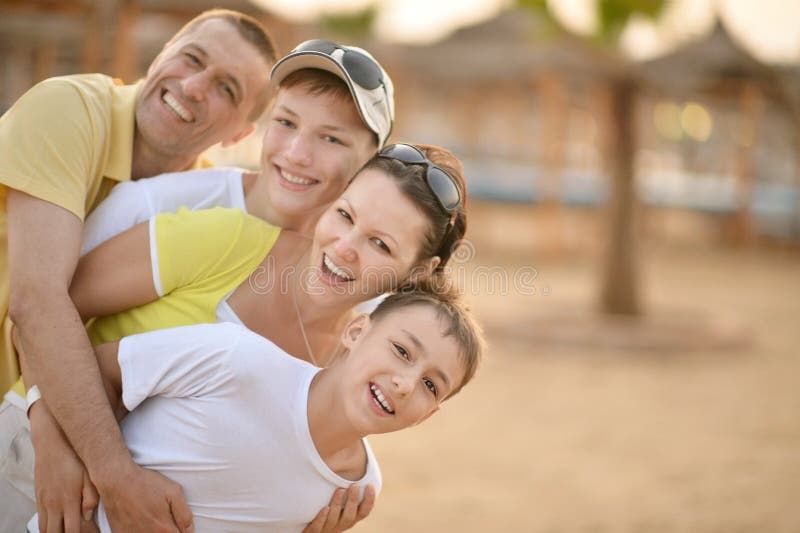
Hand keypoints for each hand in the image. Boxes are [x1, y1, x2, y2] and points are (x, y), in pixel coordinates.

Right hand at [29, 403, 99, 532]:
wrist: (53, 442)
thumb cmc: (76, 456)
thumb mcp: (91, 474)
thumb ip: (91, 496)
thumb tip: (89, 516)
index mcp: (69, 500)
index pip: (74, 530)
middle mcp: (54, 504)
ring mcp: (44, 501)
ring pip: (46, 529)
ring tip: (69, 530)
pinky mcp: (38, 497)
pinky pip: (40, 519)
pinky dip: (48, 526)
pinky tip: (58, 524)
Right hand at [99, 462, 192, 532]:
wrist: (117, 480)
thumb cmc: (146, 484)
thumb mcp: (173, 492)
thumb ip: (184, 514)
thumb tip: (189, 531)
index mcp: (163, 528)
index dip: (181, 531)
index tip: (178, 525)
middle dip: (168, 530)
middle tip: (162, 517)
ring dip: (154, 531)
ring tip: (150, 517)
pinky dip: (139, 530)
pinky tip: (140, 520)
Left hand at [302, 484, 375, 532]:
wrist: (309, 527)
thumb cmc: (326, 507)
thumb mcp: (338, 500)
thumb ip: (345, 487)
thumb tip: (354, 458)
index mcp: (349, 518)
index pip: (364, 512)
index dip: (369, 500)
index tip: (370, 485)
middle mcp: (340, 525)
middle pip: (350, 516)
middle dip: (353, 501)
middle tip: (354, 486)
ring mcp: (327, 530)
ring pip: (334, 520)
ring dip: (338, 505)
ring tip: (340, 490)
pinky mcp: (313, 532)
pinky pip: (317, 528)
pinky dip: (321, 518)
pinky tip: (324, 508)